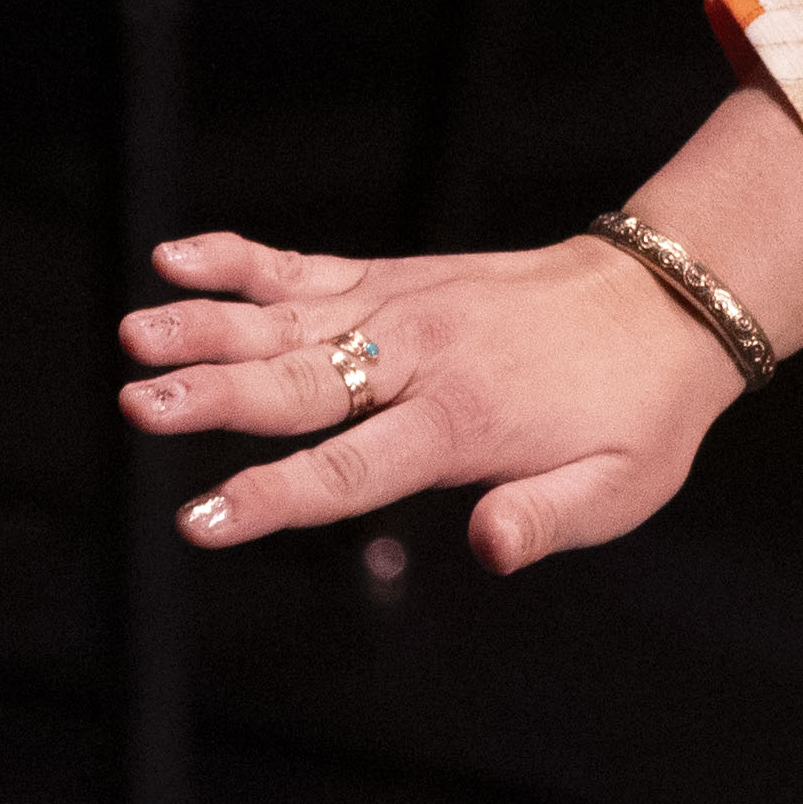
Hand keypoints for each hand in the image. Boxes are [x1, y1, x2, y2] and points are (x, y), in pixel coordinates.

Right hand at [117, 230, 744, 573]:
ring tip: (133, 330)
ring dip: (208, 323)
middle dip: (216, 397)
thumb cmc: (639, 409)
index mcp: (464, 419)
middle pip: (303, 383)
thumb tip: (488, 548)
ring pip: (289, 319)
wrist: (669, 299)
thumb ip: (546, 519)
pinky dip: (241, 260)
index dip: (274, 498)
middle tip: (139, 404)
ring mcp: (401, 308)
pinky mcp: (392, 279)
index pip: (351, 468)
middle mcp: (421, 356)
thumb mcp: (621, 485)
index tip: (199, 520)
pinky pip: (305, 267)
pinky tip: (176, 255)